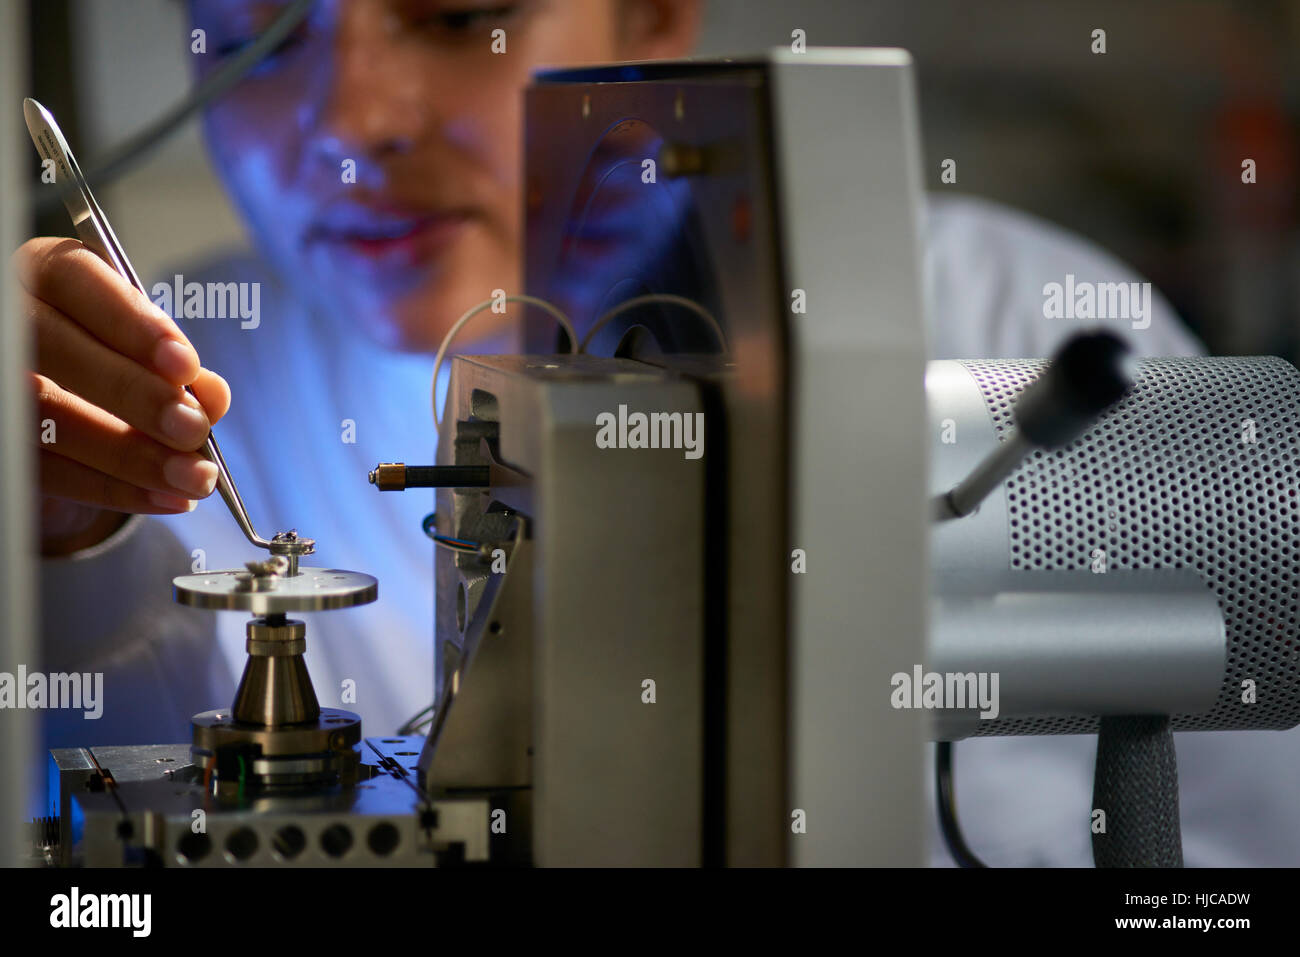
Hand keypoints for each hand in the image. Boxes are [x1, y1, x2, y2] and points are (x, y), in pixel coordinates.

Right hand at [13, 238, 230, 554]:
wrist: (57, 408)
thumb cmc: (109, 362)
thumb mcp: (140, 351)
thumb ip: (175, 366)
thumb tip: (212, 396)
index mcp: (41, 277)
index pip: (71, 279)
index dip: (128, 320)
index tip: (184, 364)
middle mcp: (6, 323)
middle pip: (50, 346)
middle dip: (131, 392)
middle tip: (194, 428)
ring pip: (43, 415)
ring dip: (131, 454)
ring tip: (194, 477)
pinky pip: (45, 471)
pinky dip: (112, 489)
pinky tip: (166, 497)